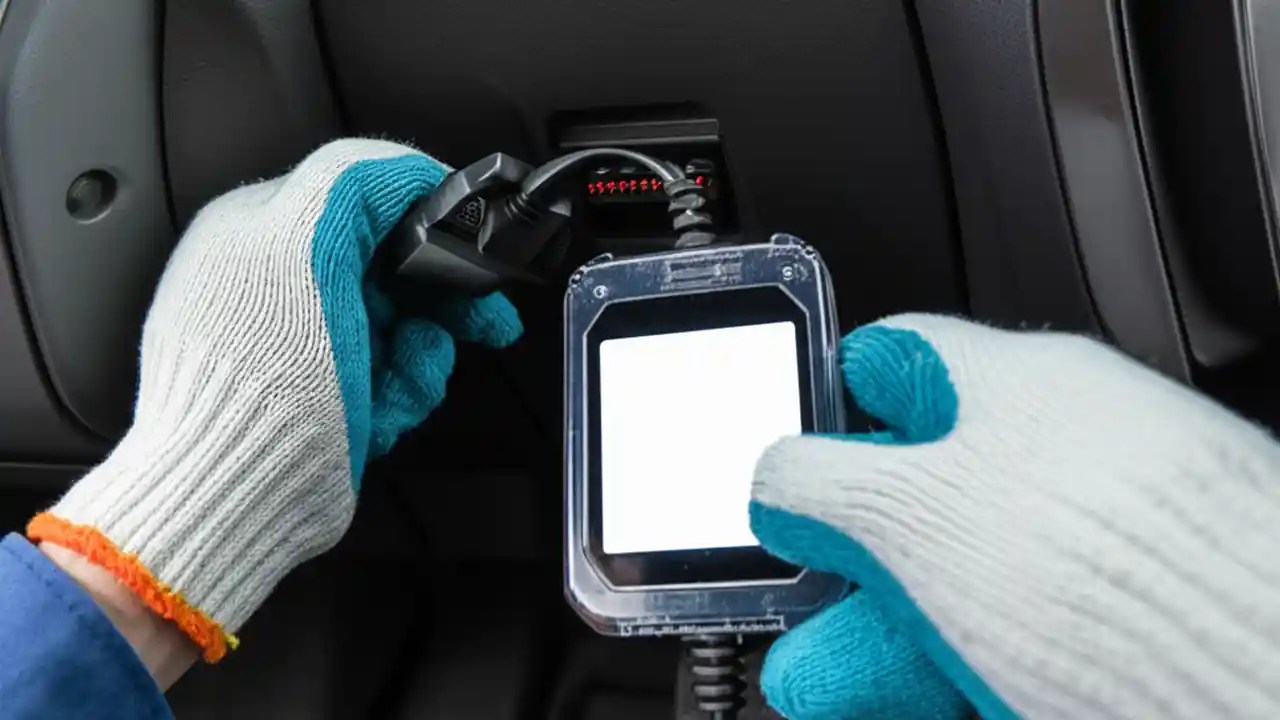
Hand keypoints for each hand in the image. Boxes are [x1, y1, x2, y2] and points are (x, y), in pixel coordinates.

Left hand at [28, 139, 520, 663]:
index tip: (464, 248)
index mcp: (259, 231)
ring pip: (405, 329)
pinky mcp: (326, 400)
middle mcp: (278, 285)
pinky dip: (403, 397)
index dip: (425, 221)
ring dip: (423, 358)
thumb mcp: (302, 241)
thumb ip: (356, 180)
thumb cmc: (258, 376)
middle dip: (439, 300)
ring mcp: (302, 346)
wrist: (239, 488)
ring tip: (403, 381)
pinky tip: (384, 412)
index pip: (364, 199)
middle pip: (394, 269)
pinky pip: (393, 381)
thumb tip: (408, 167)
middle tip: (481, 319)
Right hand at [750, 315, 1279, 718]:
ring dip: (873, 629)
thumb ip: (821, 485)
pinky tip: (894, 695)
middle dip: (839, 555)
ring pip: (956, 577)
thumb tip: (776, 479)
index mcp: (1015, 389)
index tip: (786, 463)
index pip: (894, 362)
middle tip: (794, 597)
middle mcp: (1058, 456)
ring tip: (821, 679)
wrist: (1268, 686)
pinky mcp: (1116, 623)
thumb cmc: (1120, 574)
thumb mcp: (913, 514)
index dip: (823, 406)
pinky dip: (936, 663)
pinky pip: (1002, 635)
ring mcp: (1092, 544)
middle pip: (918, 489)